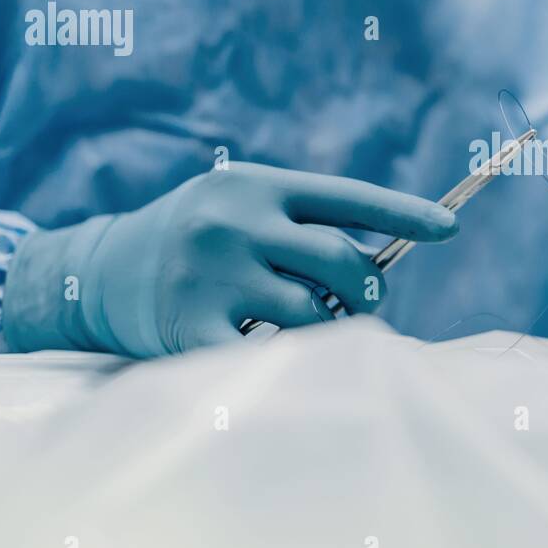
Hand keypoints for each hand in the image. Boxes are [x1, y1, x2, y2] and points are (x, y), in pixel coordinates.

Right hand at [2, 163, 456, 356]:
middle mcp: (235, 221)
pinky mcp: (190, 327)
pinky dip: (289, 363)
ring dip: (329, 330)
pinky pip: (269, 357)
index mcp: (257, 183)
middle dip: (367, 289)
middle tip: (361, 301)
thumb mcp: (240, 203)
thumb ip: (301, 222)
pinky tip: (281, 355)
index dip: (404, 214)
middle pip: (343, 262)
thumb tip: (380, 262)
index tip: (450, 228)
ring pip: (316, 316)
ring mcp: (211, 274)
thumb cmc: (194, 237)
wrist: (97, 270)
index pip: (349, 197)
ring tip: (310, 325)